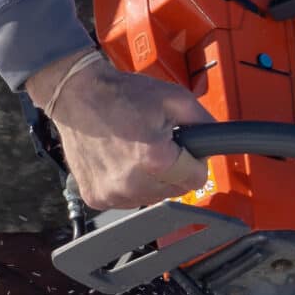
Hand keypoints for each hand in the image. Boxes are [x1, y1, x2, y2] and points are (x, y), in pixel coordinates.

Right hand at [27, 50, 213, 209]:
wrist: (77, 95)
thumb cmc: (121, 94)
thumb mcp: (173, 97)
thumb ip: (203, 121)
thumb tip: (218, 140)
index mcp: (156, 159)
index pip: (197, 179)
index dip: (194, 160)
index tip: (183, 148)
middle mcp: (134, 182)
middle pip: (176, 190)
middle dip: (174, 169)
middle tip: (156, 142)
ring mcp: (113, 193)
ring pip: (153, 198)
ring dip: (151, 179)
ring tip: (136, 150)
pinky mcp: (97, 197)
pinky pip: (128, 200)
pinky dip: (128, 184)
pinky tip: (120, 160)